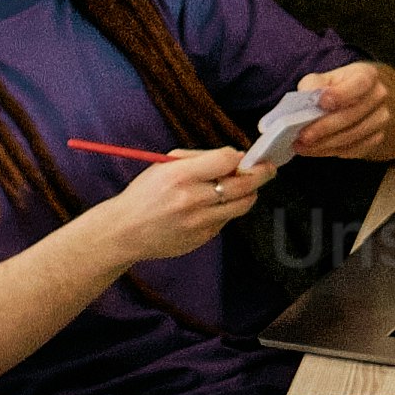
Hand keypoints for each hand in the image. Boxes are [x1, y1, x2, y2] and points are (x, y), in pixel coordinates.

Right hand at [88, 140, 271, 258]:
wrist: (126, 231)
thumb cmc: (146, 194)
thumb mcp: (165, 165)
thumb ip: (199, 159)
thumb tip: (234, 157)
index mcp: (180, 175)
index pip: (226, 160)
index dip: (239, 157)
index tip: (245, 156)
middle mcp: (192, 199)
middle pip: (243, 185)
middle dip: (261, 174)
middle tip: (268, 169)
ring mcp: (199, 222)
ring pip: (242, 205)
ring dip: (250, 193)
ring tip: (248, 187)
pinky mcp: (203, 237)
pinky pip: (227, 220)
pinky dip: (227, 210)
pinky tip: (216, 205)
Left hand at [290, 61, 394, 170]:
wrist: (361, 99)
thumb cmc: (339, 87)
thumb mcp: (326, 78)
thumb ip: (314, 84)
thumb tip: (306, 96)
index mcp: (368, 75)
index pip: (360, 84)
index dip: (341, 94)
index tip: (322, 103)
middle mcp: (378, 97)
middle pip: (352, 115)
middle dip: (325, 127)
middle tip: (303, 136)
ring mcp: (380, 120)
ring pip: (352, 136)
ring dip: (325, 144)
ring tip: (303, 146)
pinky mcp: (376, 138)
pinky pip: (354, 150)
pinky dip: (331, 152)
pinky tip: (315, 150)